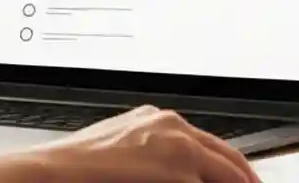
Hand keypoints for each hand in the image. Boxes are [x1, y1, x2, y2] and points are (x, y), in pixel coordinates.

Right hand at [0, 105, 260, 182]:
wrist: (53, 171)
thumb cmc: (76, 167)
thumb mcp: (122, 149)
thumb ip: (153, 156)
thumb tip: (171, 172)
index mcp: (161, 121)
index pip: (211, 145)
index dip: (230, 167)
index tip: (242, 180)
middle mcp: (174, 127)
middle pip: (227, 156)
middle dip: (245, 178)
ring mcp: (178, 147)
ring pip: (224, 171)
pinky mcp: (177, 170)